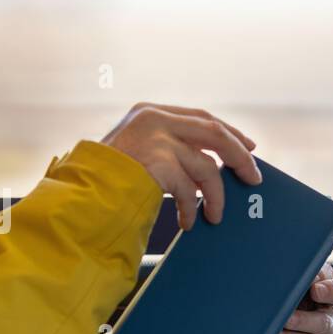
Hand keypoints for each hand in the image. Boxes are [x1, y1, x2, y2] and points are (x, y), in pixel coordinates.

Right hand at [101, 103, 262, 230]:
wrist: (78, 193)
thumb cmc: (102, 179)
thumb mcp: (133, 150)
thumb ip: (163, 146)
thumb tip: (207, 164)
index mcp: (149, 112)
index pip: (201, 117)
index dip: (229, 133)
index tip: (248, 148)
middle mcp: (155, 119)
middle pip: (214, 132)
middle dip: (239, 157)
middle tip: (253, 178)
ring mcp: (156, 139)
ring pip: (206, 167)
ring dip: (215, 196)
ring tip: (215, 216)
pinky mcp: (158, 162)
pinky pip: (190, 188)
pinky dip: (193, 208)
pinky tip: (190, 221)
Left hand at [253, 263, 332, 333]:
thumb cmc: (258, 315)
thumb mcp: (264, 296)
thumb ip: (274, 284)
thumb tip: (271, 270)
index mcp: (314, 286)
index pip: (327, 273)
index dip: (320, 272)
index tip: (307, 275)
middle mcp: (324, 306)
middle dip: (331, 290)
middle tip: (315, 291)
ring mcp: (323, 328)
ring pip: (324, 322)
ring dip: (302, 320)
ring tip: (284, 320)